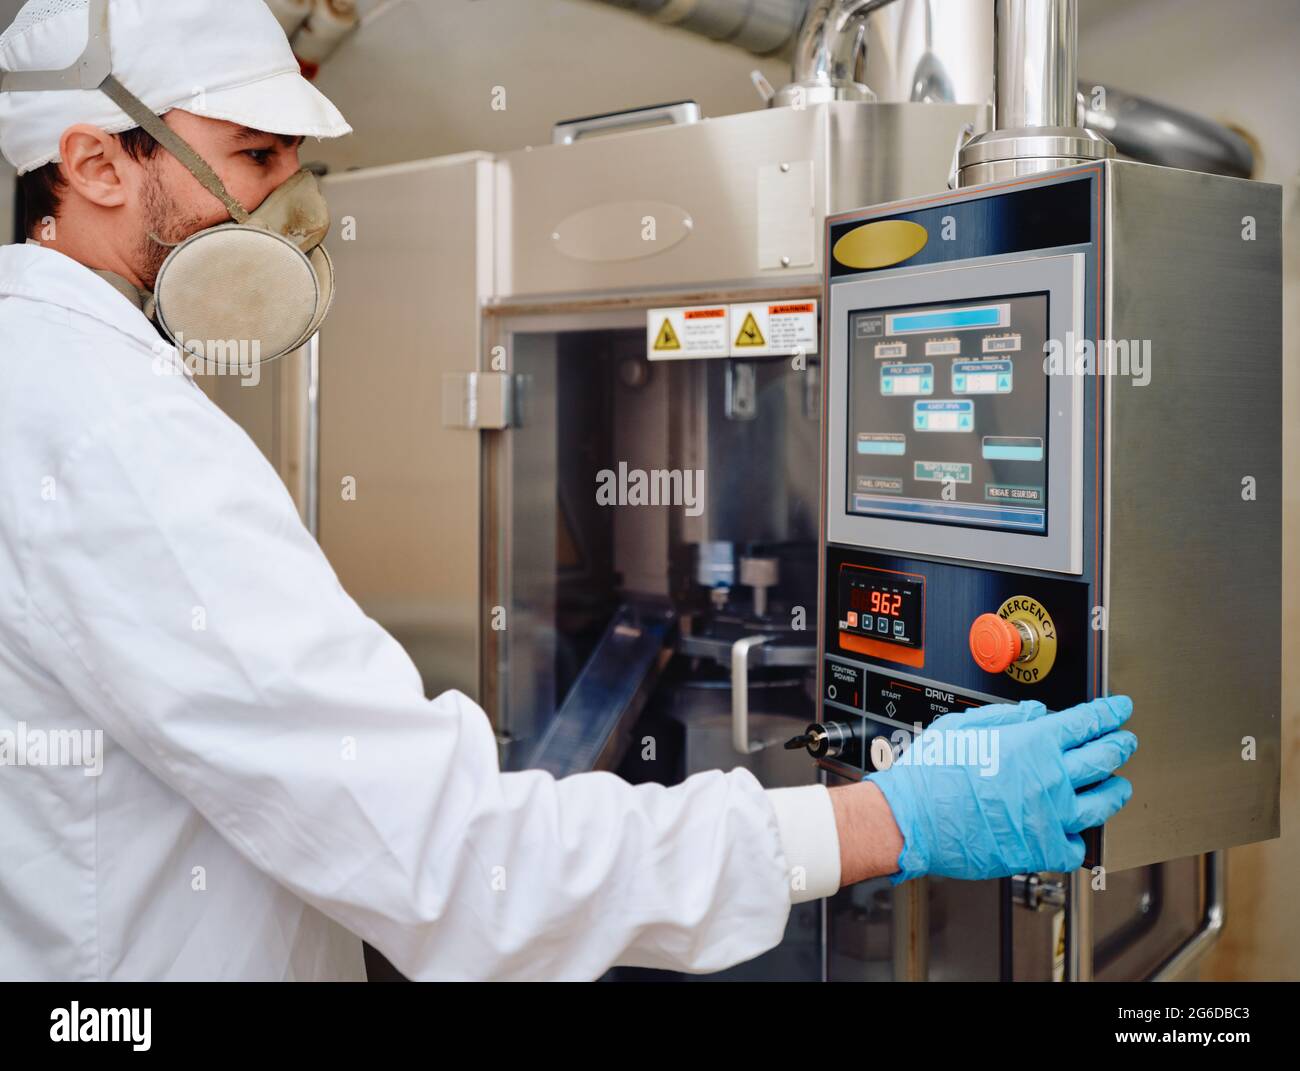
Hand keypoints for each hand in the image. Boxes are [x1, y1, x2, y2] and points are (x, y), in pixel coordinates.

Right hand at [866, 696, 1137, 882]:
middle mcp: (1049, 778)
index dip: (1109, 714)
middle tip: (1124, 741)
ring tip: (1118, 787)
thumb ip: (1007, 717)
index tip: (1118, 711)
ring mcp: (1050, 817)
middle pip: (1104, 758)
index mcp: (1032, 743)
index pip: (1087, 722)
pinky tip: (1078, 831)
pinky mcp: (1042, 850)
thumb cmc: (930, 775)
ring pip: (1103, 803)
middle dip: (1120, 745)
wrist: (912, 819)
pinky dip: (1080, 838)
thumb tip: (1036, 712)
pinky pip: (1077, 846)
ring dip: (1115, 791)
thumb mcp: (964, 726)